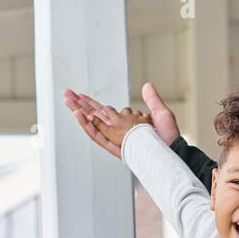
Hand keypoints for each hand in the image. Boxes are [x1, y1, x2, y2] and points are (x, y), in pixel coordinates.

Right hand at [63, 82, 181, 153]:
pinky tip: (79, 114)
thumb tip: (146, 85)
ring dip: (79, 112)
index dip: (91, 103)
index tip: (81, 94)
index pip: (103, 112)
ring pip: (92, 125)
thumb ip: (151, 100)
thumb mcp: (160, 113)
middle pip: (94, 117)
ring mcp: (115, 140)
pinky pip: (98, 136)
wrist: (173, 152)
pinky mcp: (115, 147)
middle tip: (66, 93)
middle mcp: (118, 133)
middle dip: (79, 105)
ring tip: (67, 101)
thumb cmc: (169, 138)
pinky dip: (87, 125)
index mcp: (125, 126)